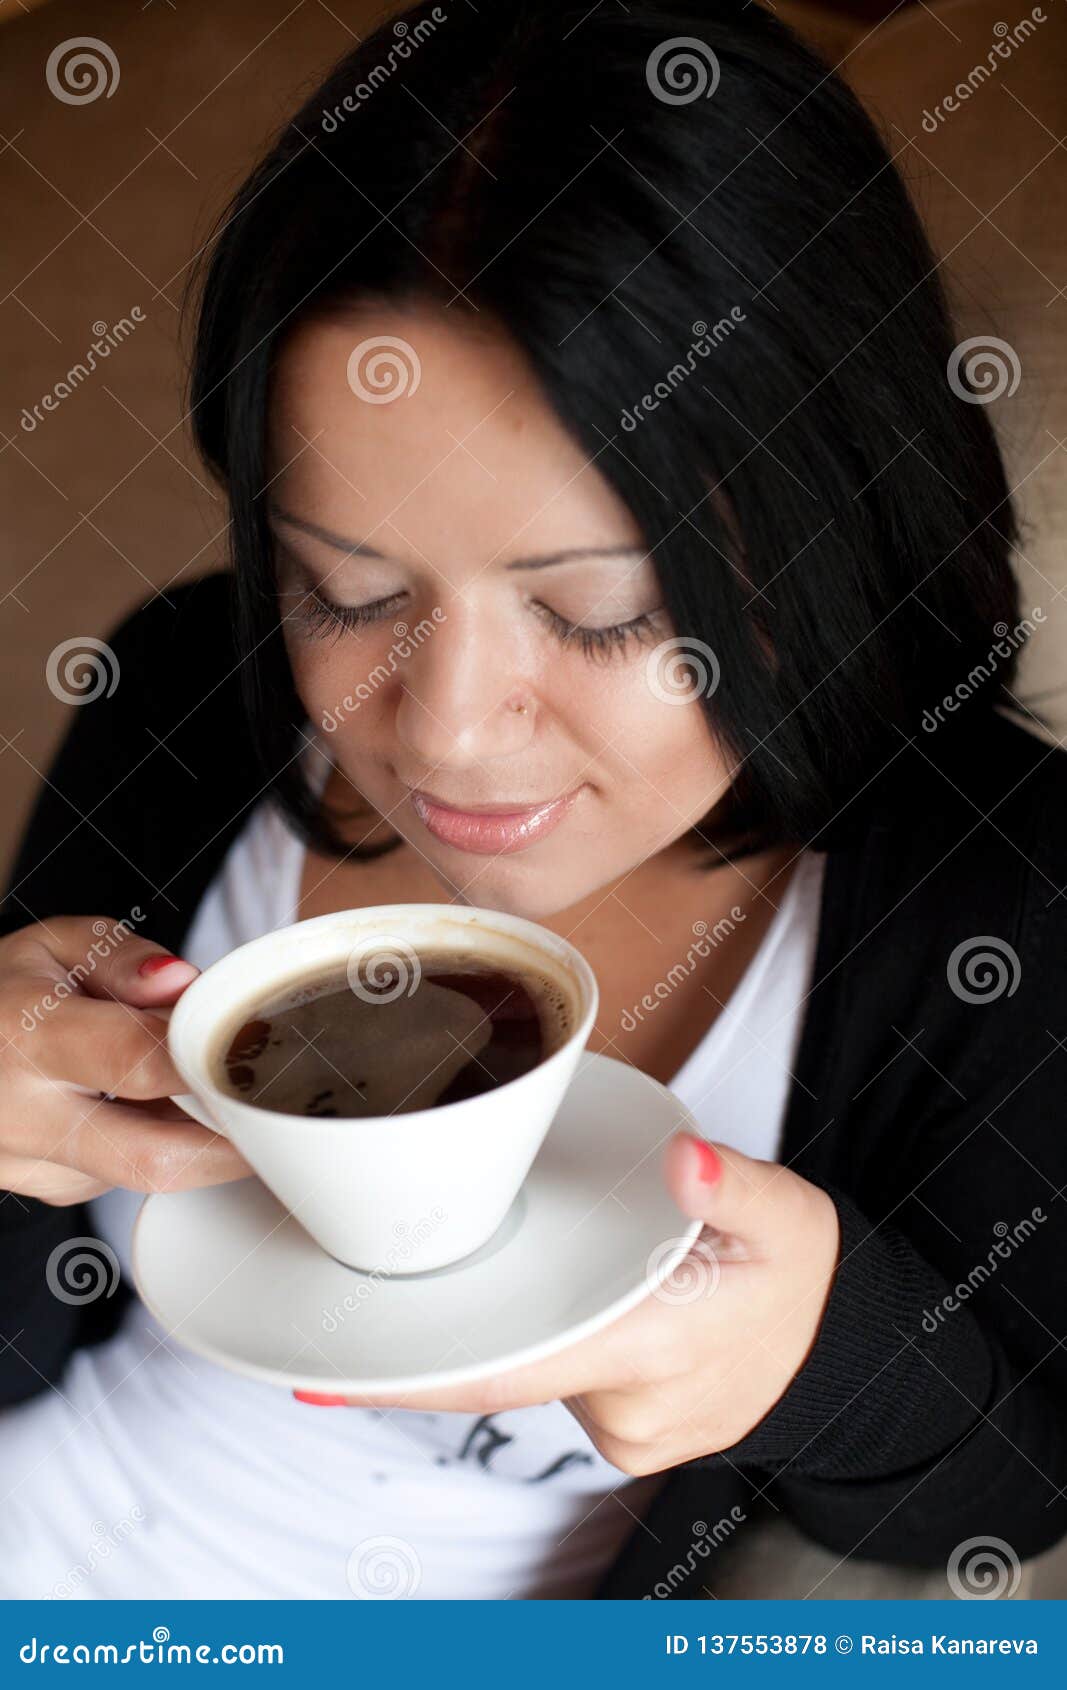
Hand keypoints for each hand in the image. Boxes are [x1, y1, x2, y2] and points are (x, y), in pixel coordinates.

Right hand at [0, 916, 250, 1203]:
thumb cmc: (3, 990)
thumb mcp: (53, 944)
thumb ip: (125, 958)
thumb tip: (182, 983)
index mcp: (28, 1037)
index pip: (137, 1061)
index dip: (207, 1066)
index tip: (263, 1062)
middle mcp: (20, 1113)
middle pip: (155, 1157)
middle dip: (233, 1145)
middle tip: (284, 1119)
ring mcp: (26, 1164)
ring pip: (141, 1173)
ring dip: (191, 1139)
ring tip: (205, 1086)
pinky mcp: (41, 1189)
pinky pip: (119, 1178)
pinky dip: (152, 1144)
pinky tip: (147, 1105)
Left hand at [293, 1133, 840, 1473]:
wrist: (839, 1344)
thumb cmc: (798, 1274)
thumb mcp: (787, 1214)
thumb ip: (733, 1187)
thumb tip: (687, 1161)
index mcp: (652, 1348)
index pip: (507, 1370)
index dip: (412, 1378)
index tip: (324, 1374)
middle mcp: (628, 1407)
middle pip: (506, 1364)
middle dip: (456, 1324)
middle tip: (389, 1279)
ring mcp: (627, 1435)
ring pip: (536, 1368)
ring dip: (524, 1322)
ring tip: (552, 1262)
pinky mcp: (627, 1441)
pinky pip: (565, 1383)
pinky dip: (556, 1341)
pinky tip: (576, 1301)